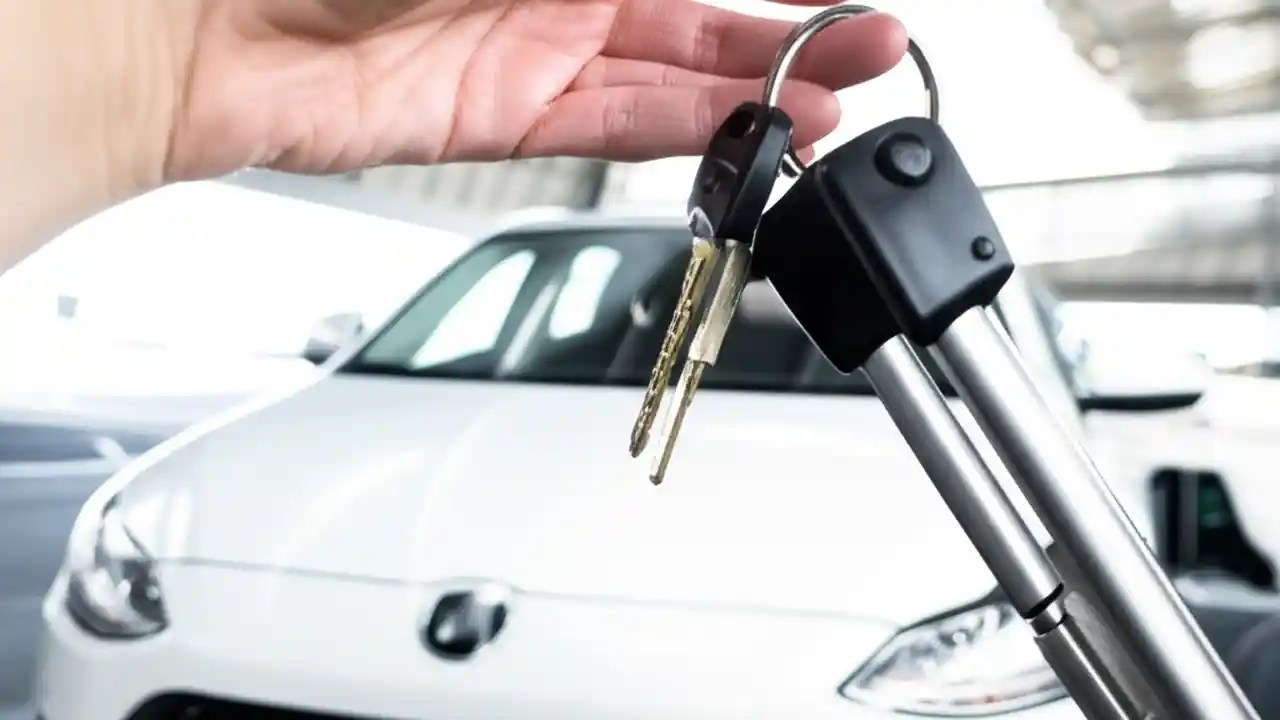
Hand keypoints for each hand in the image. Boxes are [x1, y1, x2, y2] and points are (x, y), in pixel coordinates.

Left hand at [165, 0, 906, 179]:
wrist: (198, 14)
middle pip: (696, 5)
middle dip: (790, 25)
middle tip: (874, 40)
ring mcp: (532, 45)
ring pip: (671, 71)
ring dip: (759, 86)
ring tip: (842, 98)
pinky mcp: (506, 115)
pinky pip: (618, 124)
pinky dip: (692, 129)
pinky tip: (758, 129)